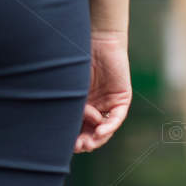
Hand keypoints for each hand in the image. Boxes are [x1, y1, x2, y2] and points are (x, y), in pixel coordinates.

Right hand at [75, 29, 130, 152]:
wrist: (96, 39)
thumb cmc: (76, 57)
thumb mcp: (69, 84)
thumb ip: (69, 102)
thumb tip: (66, 122)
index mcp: (80, 103)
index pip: (77, 126)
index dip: (71, 136)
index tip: (64, 144)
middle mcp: (95, 105)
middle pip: (91, 131)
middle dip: (84, 141)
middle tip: (76, 147)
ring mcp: (109, 103)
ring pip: (104, 128)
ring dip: (96, 138)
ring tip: (87, 143)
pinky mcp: (122, 99)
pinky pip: (116, 118)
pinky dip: (109, 126)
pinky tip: (100, 132)